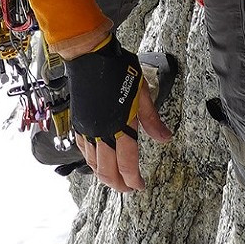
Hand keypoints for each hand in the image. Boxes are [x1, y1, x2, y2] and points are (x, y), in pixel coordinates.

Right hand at [66, 37, 172, 192]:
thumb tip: (166, 138)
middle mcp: (101, 132)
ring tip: (114, 178)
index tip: (140, 185)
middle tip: (128, 188)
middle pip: (107, 171)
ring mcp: (87, 128)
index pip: (127, 165)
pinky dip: (90, 160)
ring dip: (103, 175)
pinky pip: (82, 149)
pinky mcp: (78, 122)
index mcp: (121, 126)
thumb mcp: (142, 92)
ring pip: (93, 164)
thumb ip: (152, 119)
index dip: (134, 180)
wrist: (89, 55)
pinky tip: (96, 160)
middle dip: (118, 185)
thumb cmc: (118, 68)